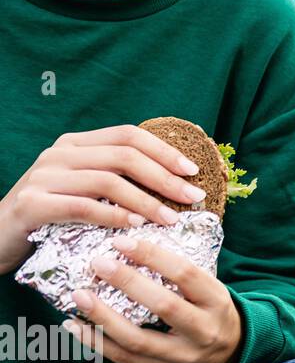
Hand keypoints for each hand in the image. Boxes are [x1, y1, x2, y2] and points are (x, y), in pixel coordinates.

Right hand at [0, 125, 206, 273]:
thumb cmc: (51, 216)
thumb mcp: (85, 190)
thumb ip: (118, 179)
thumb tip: (175, 183)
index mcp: (76, 144)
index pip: (129, 135)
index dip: (164, 151)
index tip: (193, 171)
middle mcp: (59, 153)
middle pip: (124, 156)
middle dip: (164, 177)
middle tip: (193, 197)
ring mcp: (43, 176)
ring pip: (107, 181)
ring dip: (146, 201)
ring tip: (170, 219)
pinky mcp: (32, 203)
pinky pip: (82, 207)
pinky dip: (114, 216)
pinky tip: (135, 227)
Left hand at [61, 234, 242, 362]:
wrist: (231, 353)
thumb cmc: (212, 310)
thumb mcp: (210, 288)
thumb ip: (181, 272)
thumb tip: (136, 241)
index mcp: (217, 301)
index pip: (186, 274)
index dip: (153, 256)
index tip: (122, 242)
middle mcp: (204, 329)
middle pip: (163, 305)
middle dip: (127, 282)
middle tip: (98, 263)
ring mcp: (184, 355)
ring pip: (138, 339)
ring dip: (104, 318)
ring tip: (79, 297)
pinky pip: (126, 359)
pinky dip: (97, 343)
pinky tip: (75, 327)